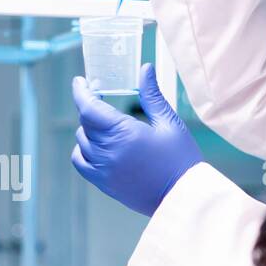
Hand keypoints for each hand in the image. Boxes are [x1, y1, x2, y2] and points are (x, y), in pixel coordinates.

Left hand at [71, 63, 202, 215]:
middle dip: (90, 106)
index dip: (81, 91)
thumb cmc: (181, 160)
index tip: (81, 81)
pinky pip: (80, 162)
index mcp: (123, 133)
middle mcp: (108, 151)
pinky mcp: (104, 183)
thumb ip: (152, 95)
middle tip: (100, 97)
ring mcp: (104, 169)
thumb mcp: (170, 123)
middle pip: (85, 122)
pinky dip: (83, 150)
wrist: (184, 197)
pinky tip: (96, 145)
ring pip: (82, 140)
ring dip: (89, 128)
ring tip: (105, 123)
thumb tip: (145, 68)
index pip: (88, 107)